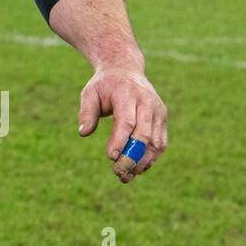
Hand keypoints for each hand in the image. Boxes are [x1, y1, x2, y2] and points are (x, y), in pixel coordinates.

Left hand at [78, 66, 167, 181]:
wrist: (125, 69)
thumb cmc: (104, 84)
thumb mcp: (89, 92)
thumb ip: (86, 112)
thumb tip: (83, 132)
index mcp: (127, 94)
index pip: (126, 121)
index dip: (120, 141)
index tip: (111, 158)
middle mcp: (147, 102)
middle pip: (143, 135)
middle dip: (131, 156)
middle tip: (118, 172)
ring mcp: (158, 111)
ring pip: (156, 143)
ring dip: (143, 163)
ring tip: (126, 176)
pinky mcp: (163, 119)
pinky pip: (160, 143)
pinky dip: (150, 158)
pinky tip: (136, 169)